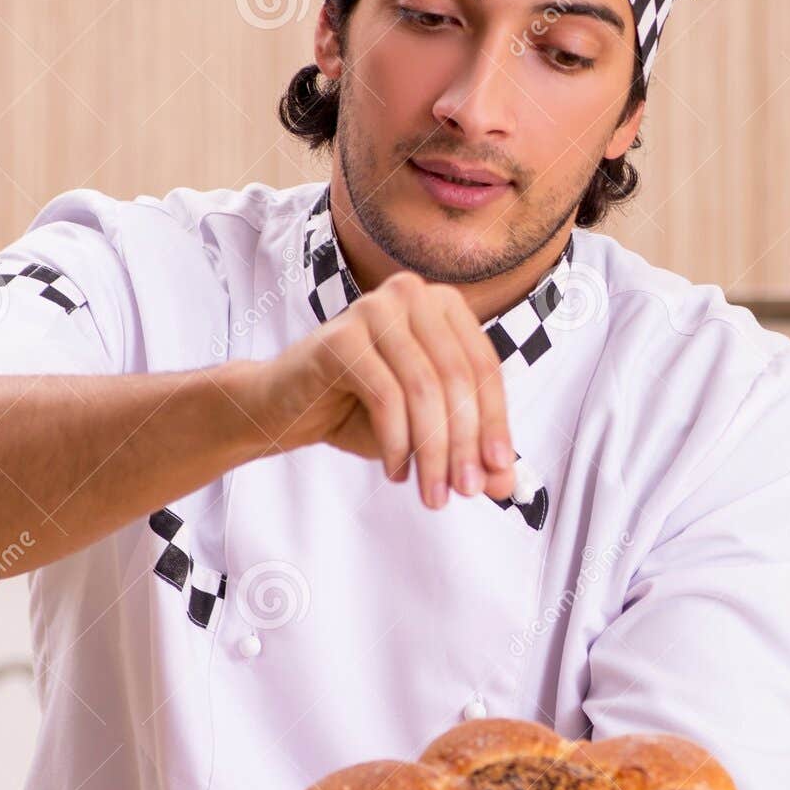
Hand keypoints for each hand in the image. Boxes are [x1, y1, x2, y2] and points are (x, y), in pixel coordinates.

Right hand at [246, 270, 518, 509]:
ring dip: (432, 451)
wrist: (281, 408)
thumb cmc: (358, 410)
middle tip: (465, 492)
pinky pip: (386, 397)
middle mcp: (411, 294)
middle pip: (456, 378)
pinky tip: (395, 471)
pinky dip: (396, 443)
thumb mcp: (423, 432)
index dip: (495, 423)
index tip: (499, 471)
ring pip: (424, 390)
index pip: (484, 367)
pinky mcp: (340, 337)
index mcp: (442, 306)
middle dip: (464, 444)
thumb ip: (467, 453)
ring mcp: (374, 309)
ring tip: (432, 494)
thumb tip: (508, 484)